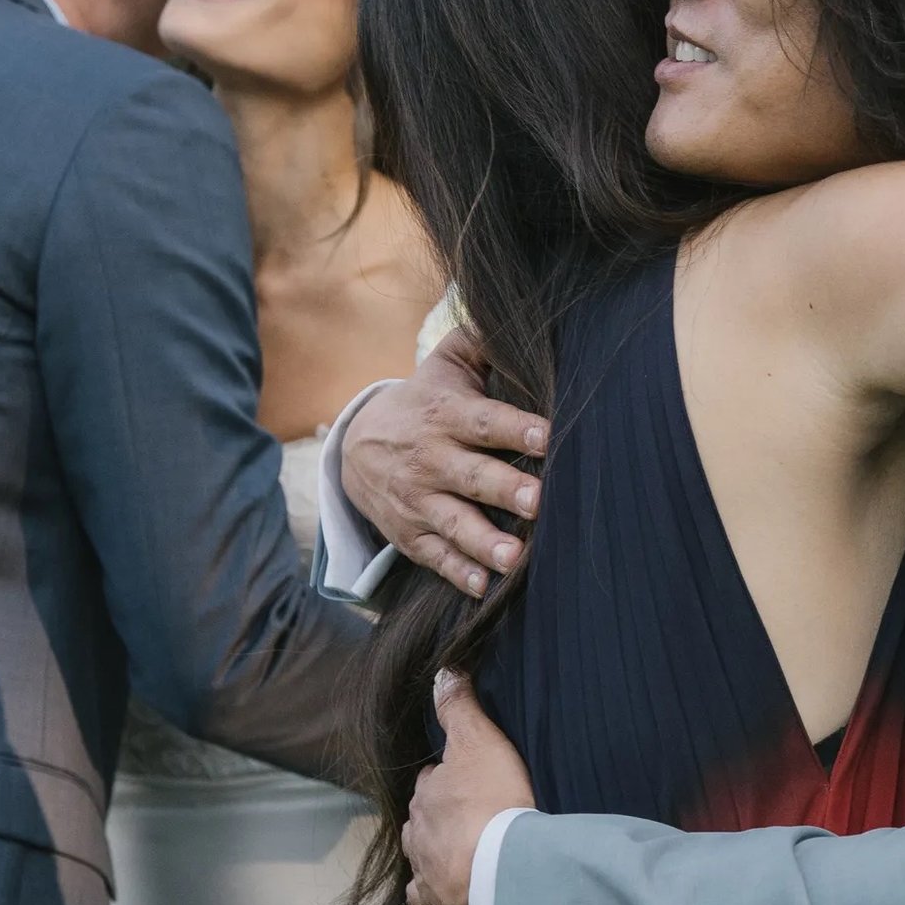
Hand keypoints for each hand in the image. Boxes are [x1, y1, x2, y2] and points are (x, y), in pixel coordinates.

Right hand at [340, 332, 548, 594]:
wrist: (356, 444)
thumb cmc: (426, 401)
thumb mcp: (445, 365)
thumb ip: (480, 342)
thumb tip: (514, 317)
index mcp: (446, 415)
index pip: (483, 421)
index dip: (515, 428)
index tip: (548, 437)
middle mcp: (432, 459)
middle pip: (472, 476)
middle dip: (504, 489)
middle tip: (539, 501)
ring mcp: (418, 500)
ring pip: (454, 523)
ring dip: (484, 542)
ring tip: (515, 558)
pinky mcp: (411, 534)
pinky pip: (435, 556)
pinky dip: (457, 573)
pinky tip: (482, 587)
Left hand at [402, 673, 538, 904]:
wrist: (500, 882)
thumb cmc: (493, 809)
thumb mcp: (479, 743)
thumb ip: (459, 708)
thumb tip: (441, 671)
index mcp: (425, 804)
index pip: (430, 787)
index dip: (448, 785)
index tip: (467, 787)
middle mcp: (417, 846)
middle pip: (422, 833)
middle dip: (439, 831)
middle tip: (469, 831)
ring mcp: (427, 890)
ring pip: (423, 879)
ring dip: (436, 875)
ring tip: (461, 874)